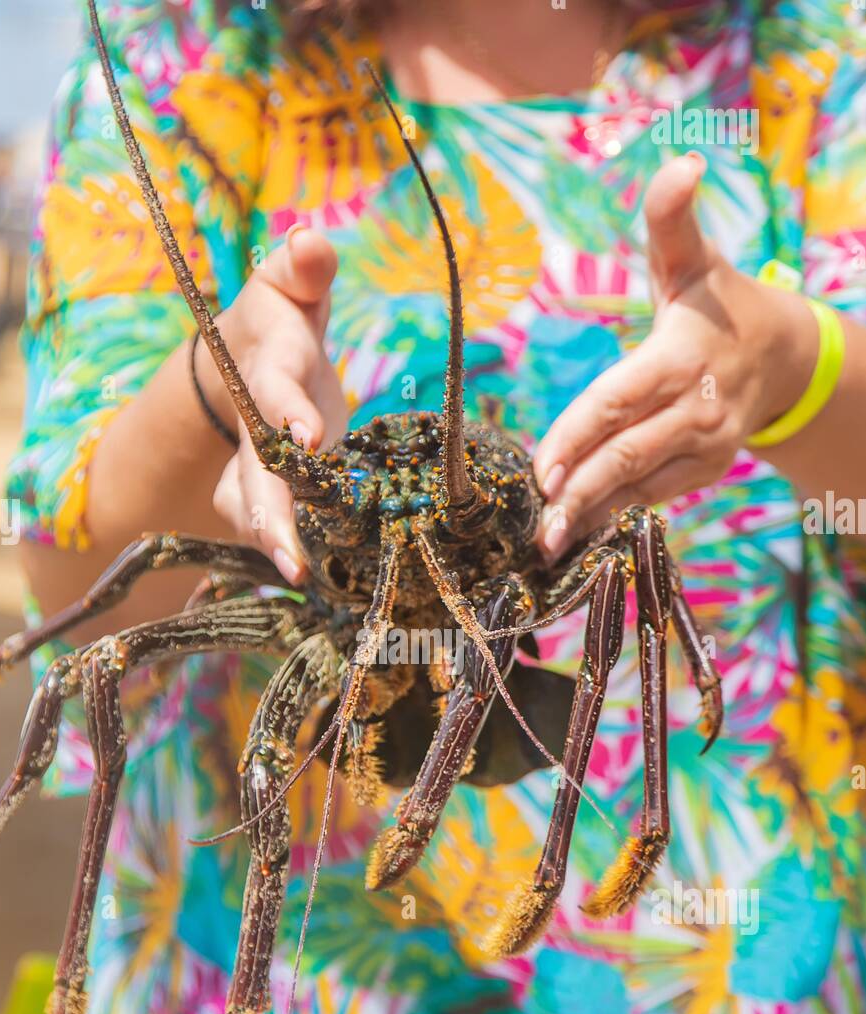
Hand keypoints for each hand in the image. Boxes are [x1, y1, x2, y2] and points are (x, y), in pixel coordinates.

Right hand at [205, 226, 348, 582]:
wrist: (241, 359)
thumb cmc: (281, 319)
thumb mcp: (290, 285)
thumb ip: (304, 268)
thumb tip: (312, 242)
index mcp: (269, 369)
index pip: (274, 387)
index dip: (287, 408)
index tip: (307, 435)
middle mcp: (256, 425)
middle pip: (255, 470)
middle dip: (269, 510)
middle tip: (288, 552)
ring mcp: (258, 464)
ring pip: (253, 506)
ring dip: (272, 541)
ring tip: (296, 574)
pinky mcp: (272, 492)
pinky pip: (268, 526)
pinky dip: (285, 551)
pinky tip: (312, 578)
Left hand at [534, 153, 818, 558]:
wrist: (783, 356)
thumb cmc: (719, 304)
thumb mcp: (694, 259)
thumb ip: (671, 218)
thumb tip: (681, 163)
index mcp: (679, 357)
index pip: (617, 401)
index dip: (577, 436)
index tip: (542, 470)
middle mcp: (694, 409)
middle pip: (625, 455)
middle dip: (579, 490)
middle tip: (538, 522)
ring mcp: (702, 446)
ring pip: (638, 485)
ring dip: (592, 514)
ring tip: (549, 543)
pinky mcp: (703, 471)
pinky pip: (653, 497)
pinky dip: (615, 513)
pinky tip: (578, 531)